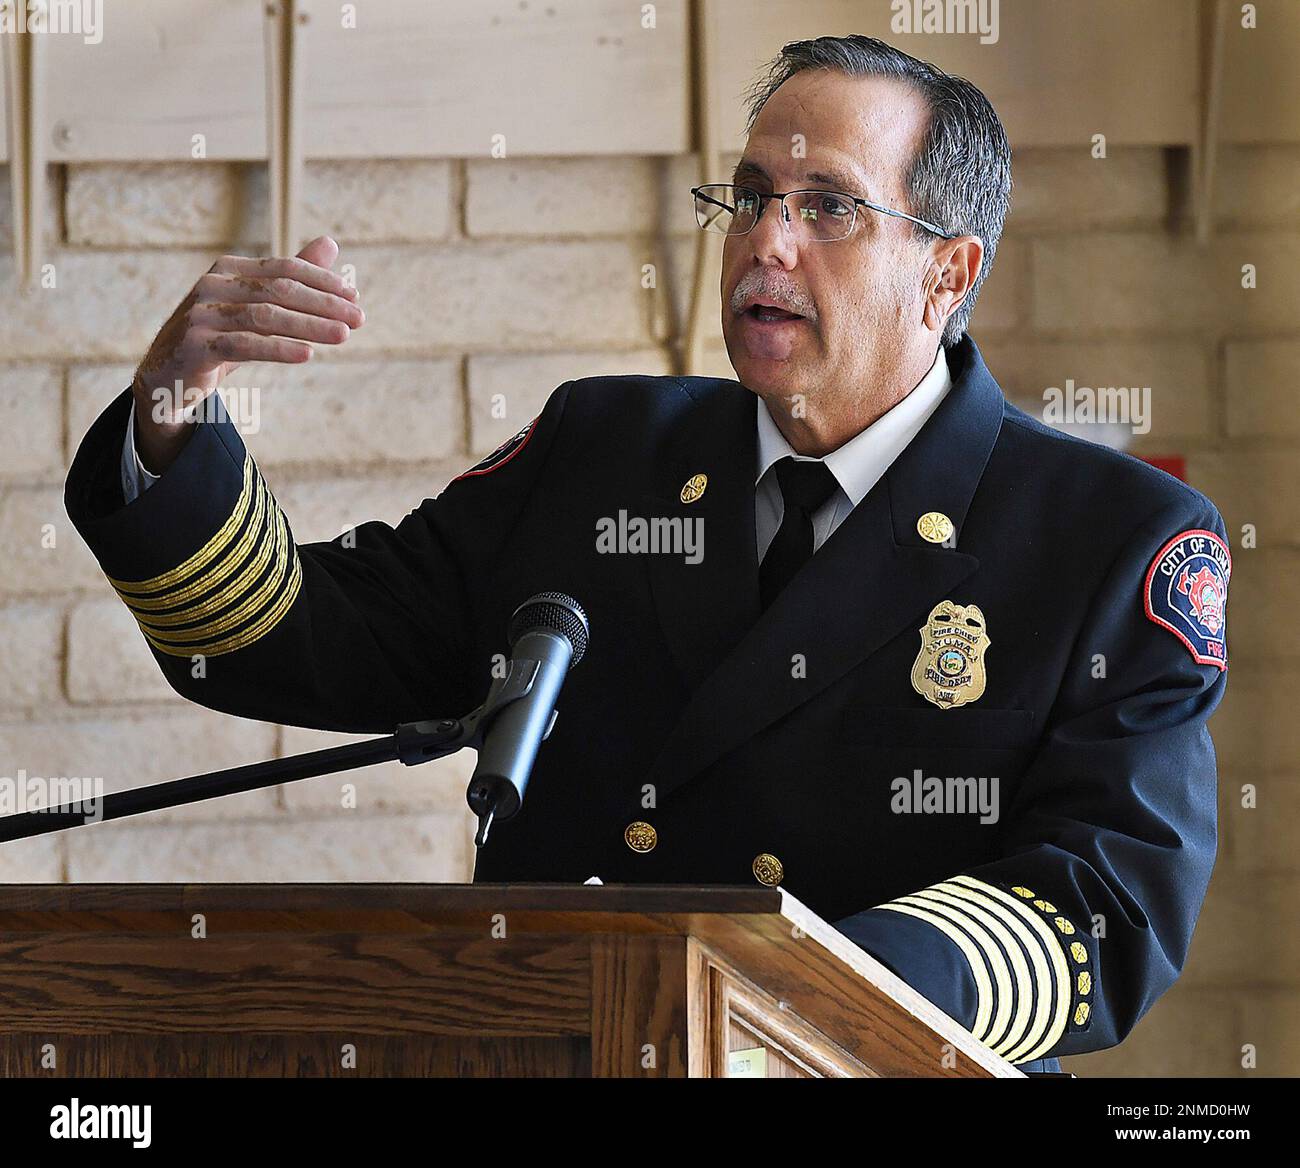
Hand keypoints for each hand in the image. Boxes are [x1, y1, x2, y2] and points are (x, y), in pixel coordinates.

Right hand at [130, 234, 362, 472]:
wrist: (168, 377)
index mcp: (228, 270)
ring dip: (309, 326)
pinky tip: (307, 354)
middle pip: (278, 290)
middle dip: (324, 304)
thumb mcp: (256, 308)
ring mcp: (200, 315)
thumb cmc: (219, 338)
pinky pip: (244, 345)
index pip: (284, 269)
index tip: (354, 297)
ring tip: (343, 335)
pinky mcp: (195, 346)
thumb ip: (290, 278)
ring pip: (265, 317)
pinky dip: (279, 349)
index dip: (322, 281)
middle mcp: (212, 285)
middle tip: (359, 318)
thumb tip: (331, 243)